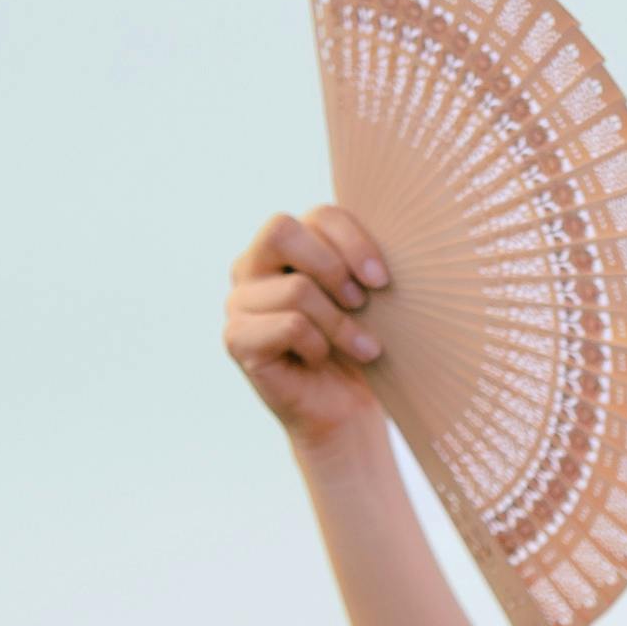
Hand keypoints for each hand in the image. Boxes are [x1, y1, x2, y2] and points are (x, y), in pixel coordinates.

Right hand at [226, 204, 392, 445]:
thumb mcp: (366, 296)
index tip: (382, 280)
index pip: (319, 215)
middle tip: (362, 302)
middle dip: (333, 267)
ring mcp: (239, 301)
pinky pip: (290, 326)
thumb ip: (360, 261)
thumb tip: (391, 242)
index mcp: (287, 246)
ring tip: (361, 348)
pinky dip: (318, 346)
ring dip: (340, 324)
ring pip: (296, 289)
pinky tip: (320, 360)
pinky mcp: (235, 338)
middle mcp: (253, 266)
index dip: (354, 241)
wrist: (345, 409)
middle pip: (281, 230)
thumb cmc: (359, 347)